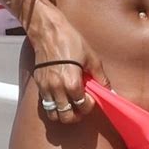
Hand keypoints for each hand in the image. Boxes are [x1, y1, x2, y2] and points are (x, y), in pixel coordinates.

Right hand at [29, 0, 111, 123]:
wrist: (48, 31)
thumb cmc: (70, 40)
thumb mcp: (91, 57)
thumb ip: (101, 76)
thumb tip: (110, 90)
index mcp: (71, 82)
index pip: (82, 106)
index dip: (89, 105)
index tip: (92, 99)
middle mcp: (57, 88)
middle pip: (66, 117)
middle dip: (76, 115)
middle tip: (82, 107)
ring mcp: (45, 87)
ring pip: (53, 114)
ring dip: (63, 114)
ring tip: (71, 106)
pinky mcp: (39, 84)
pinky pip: (45, 104)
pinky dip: (53, 106)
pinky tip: (61, 97)